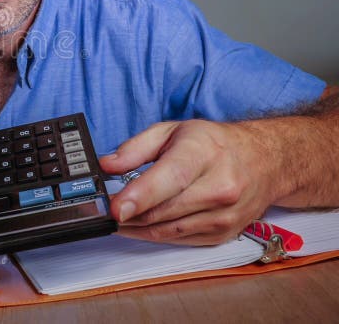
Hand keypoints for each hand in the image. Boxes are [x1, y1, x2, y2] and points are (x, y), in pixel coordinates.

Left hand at [99, 119, 280, 244]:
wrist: (266, 161)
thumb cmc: (215, 144)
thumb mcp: (172, 131)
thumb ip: (135, 148)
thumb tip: (106, 165)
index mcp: (203, 153)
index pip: (170, 179)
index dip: (139, 196)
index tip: (115, 208)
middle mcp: (219, 187)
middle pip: (163, 210)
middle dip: (129, 214)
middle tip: (104, 211)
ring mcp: (224, 215)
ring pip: (168, 229)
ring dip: (138, 227)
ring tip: (118, 218)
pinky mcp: (223, 234)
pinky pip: (179, 239)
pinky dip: (155, 234)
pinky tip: (140, 225)